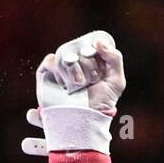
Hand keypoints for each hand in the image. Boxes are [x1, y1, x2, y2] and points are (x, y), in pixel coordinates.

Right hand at [21, 31, 124, 157]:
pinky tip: (66, 85)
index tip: (99, 68)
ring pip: (65, 53)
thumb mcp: (116, 82)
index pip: (91, 43)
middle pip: (78, 47)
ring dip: (74, 70)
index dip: (94, 52)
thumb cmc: (102, 103)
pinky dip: (60, 72)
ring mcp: (61, 67)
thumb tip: (99, 41)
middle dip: (87, 65)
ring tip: (77, 86)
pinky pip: (51, 61)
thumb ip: (114, 59)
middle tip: (90, 81)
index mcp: (92, 60)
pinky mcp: (47, 74)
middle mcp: (76, 60)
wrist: (84, 121)